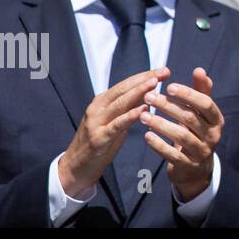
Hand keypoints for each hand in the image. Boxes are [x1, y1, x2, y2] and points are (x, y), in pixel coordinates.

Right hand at [58, 67, 169, 196]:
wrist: (74, 168)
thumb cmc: (98, 143)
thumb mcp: (113, 121)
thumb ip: (126, 108)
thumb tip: (146, 95)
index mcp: (101, 102)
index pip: (126, 84)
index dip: (145, 76)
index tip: (164, 70)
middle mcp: (97, 108)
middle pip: (124, 89)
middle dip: (145, 79)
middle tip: (164, 71)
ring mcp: (96, 123)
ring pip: (120, 103)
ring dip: (138, 92)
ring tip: (154, 83)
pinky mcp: (99, 138)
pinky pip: (117, 125)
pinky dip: (130, 115)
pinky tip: (143, 109)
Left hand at [141, 67, 222, 201]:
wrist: (197, 169)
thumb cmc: (197, 132)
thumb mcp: (202, 113)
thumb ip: (201, 91)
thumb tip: (199, 70)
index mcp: (217, 120)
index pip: (205, 103)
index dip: (188, 94)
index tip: (169, 86)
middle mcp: (213, 136)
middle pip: (190, 118)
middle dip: (168, 106)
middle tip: (148, 97)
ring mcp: (201, 152)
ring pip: (181, 136)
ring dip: (160, 124)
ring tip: (143, 115)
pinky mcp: (188, 166)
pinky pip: (172, 155)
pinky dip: (158, 144)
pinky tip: (146, 135)